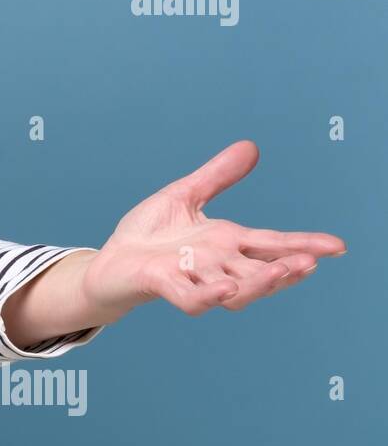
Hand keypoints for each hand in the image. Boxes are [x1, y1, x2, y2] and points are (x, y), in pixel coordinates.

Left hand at [80, 141, 345, 319]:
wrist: (109, 260)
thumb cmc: (147, 234)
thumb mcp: (184, 196)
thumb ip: (217, 176)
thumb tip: (251, 147)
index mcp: (225, 243)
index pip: (272, 244)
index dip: (304, 245)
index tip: (337, 246)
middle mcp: (216, 265)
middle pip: (261, 272)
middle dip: (287, 269)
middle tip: (311, 263)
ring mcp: (192, 278)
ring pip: (236, 290)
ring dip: (259, 283)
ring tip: (283, 271)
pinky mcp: (164, 286)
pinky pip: (192, 299)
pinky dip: (208, 295)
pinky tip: (224, 289)